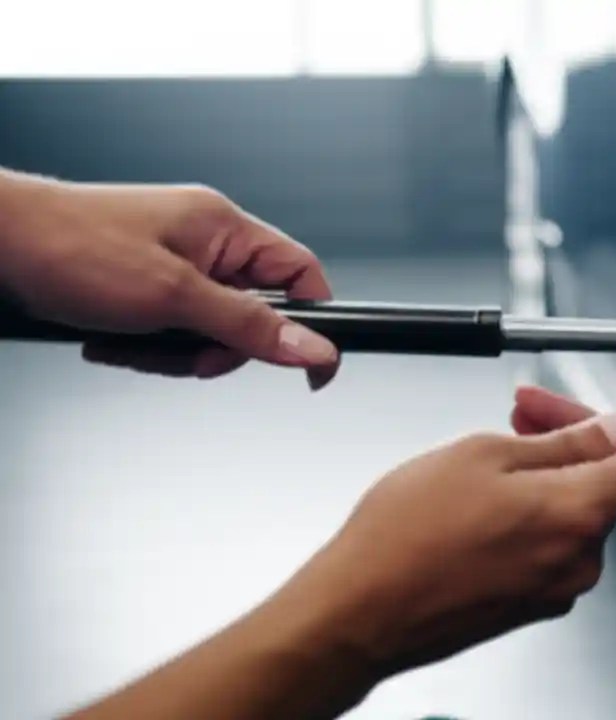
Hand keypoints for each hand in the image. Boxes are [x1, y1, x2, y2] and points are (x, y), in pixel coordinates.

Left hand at [0, 170, 338, 388]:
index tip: (310, 367)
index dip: (312, 322)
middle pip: (253, 315)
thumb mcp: (172, 297)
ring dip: (170, 351)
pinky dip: (143, 345)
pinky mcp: (144, 286)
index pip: (300, 274)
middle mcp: (205, 243)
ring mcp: (173, 264)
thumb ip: (248, 325)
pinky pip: (170, 332)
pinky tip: (110, 336)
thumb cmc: (71, 246)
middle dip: (215, 346)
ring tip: (129, 339)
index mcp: (225, 228)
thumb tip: (313, 348)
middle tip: (183, 351)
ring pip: (208, 332)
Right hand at [274, 398, 615, 679]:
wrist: (359, 612)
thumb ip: (565, 442)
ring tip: (494, 450)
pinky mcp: (531, 605)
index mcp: (579, 514)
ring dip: (549, 473)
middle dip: (575, 438)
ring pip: (575, 512)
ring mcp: (557, 588)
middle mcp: (580, 559)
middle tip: (529, 410)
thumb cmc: (406, 537)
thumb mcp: (485, 455)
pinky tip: (488, 497)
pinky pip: (551, 544)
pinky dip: (534, 511)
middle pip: (608, 483)